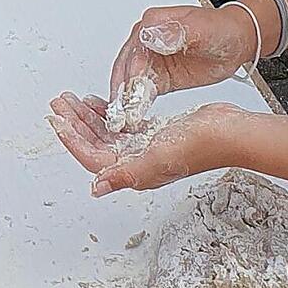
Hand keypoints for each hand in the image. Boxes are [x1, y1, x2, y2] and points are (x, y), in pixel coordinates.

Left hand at [48, 97, 243, 196]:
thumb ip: (125, 173)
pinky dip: (108, 114)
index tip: (56, 119)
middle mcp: (136, 162)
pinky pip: (122, 126)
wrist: (231, 132)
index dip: (71, 138)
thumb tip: (96, 187)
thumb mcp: (159, 157)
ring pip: (106, 134)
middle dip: (74, 123)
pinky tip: (101, 103)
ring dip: (88, 117)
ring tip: (73, 100)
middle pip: (94, 143)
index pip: (91, 156)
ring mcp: (145, 148)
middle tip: (59, 102)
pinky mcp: (155, 134)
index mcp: (134, 171)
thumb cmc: (202, 145)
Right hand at [109, 5, 258, 104]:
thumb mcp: (204, 29)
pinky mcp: (158, 77)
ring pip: (130, 82)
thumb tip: (152, 37)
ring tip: (122, 121)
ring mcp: (150, 59)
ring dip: (125, 101)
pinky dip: (136, 105)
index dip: (132, 75)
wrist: (236, 40)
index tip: (132, 95)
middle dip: (122, 93)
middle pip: (126, 68)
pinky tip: (132, 118)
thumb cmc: (222, 30)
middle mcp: (145, 41)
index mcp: (152, 24)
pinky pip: (143, 92)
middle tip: (121, 115)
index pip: (135, 52)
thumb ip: (178, 32)